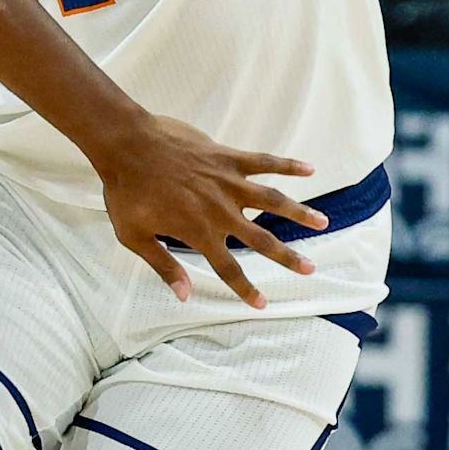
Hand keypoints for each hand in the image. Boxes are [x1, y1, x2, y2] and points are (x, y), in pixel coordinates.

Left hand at [86, 116, 319, 304]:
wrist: (126, 145)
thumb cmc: (125, 192)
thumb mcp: (135, 237)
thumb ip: (163, 265)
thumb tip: (185, 295)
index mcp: (199, 232)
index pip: (228, 269)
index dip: (246, 289)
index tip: (262, 304)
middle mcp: (220, 211)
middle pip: (261, 239)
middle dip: (287, 256)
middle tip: (311, 268)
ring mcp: (227, 182)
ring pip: (273, 200)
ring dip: (299, 212)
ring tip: (323, 222)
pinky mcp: (227, 157)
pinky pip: (264, 161)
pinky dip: (288, 165)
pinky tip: (309, 169)